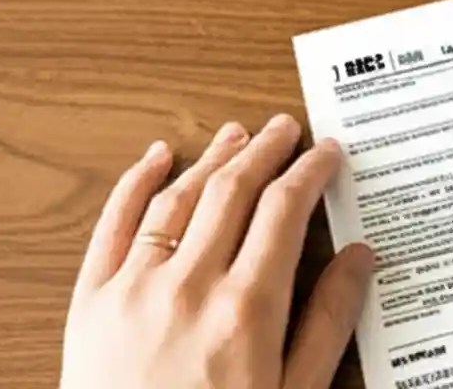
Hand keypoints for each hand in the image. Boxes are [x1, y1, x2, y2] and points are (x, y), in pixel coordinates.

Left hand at [61, 115, 373, 388]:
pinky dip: (135, 182)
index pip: (286, 210)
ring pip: (180, 196)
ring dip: (214, 157)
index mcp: (248, 309)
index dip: (310, 171)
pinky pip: (113, 224)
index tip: (326, 154)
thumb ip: (328, 323)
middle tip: (288, 129)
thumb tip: (361, 260)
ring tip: (239, 135)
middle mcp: (191, 286)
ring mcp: (135, 289)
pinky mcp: (91, 301)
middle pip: (235, 189)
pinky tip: (158, 158)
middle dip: (267, 150)